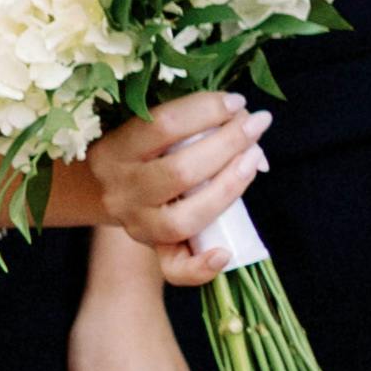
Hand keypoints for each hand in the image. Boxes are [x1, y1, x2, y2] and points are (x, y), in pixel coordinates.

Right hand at [86, 92, 265, 280]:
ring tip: (254, 158)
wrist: (115, 188)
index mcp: (113, 151)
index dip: (206, 110)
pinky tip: (225, 251)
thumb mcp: (154, 128)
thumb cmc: (147, 147)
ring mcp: (135, 225)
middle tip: (257, 123)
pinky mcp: (154, 250)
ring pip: (183, 219)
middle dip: (228, 143)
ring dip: (228, 187)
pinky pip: (176, 269)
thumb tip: (246, 121)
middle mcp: (119, 191)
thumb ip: (191, 120)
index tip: (237, 101)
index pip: (162, 126)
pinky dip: (202, 266)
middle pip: (179, 171)